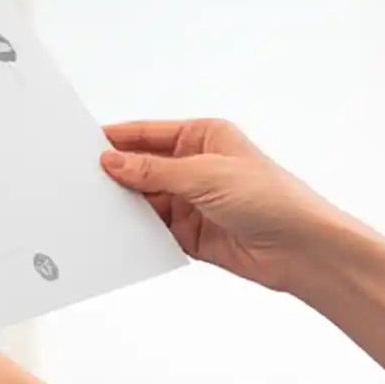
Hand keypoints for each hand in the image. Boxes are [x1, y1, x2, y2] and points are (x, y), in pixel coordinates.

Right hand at [101, 118, 348, 291]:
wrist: (302, 249)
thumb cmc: (271, 198)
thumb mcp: (204, 175)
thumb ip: (153, 171)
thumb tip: (112, 161)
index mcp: (203, 137)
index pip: (148, 134)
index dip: (116, 139)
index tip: (84, 146)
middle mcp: (196, 166)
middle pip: (142, 168)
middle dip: (116, 176)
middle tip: (82, 182)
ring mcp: (193, 201)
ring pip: (145, 201)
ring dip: (126, 207)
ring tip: (96, 211)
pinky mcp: (191, 234)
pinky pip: (154, 231)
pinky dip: (139, 233)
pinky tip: (120, 235)